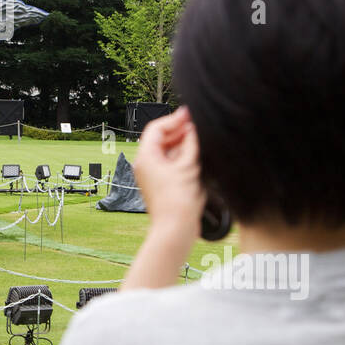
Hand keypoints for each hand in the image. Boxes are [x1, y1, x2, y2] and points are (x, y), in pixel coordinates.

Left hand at [133, 107, 205, 238]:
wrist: (175, 229)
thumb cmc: (178, 201)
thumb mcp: (188, 166)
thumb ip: (191, 143)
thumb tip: (193, 128)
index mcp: (146, 157)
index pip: (156, 128)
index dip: (174, 119)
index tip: (189, 114)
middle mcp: (145, 165)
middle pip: (161, 139)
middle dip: (179, 131)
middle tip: (197, 126)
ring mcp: (152, 176)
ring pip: (166, 152)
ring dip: (182, 144)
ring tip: (199, 139)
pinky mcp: (161, 185)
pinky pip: (170, 164)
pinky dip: (182, 158)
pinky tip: (196, 156)